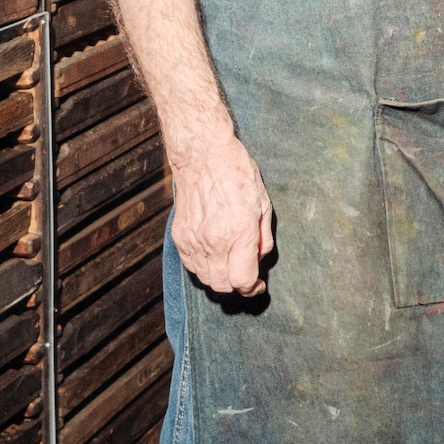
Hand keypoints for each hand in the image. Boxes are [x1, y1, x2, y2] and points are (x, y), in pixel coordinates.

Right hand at [169, 134, 273, 296]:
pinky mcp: (180, 236)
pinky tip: (212, 254)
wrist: (202, 155)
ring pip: (204, 279)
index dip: (252, 288)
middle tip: (245, 274)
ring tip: (228, 262)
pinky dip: (202, 267)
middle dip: (236, 285)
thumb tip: (259, 258)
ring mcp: (194, 240)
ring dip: (218, 277)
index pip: (242, 280)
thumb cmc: (236, 173)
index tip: (257, 284)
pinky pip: (190, 266)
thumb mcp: (263, 203)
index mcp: (239, 233)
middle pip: (222, 286)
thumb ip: (263, 237)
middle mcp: (214, 241)